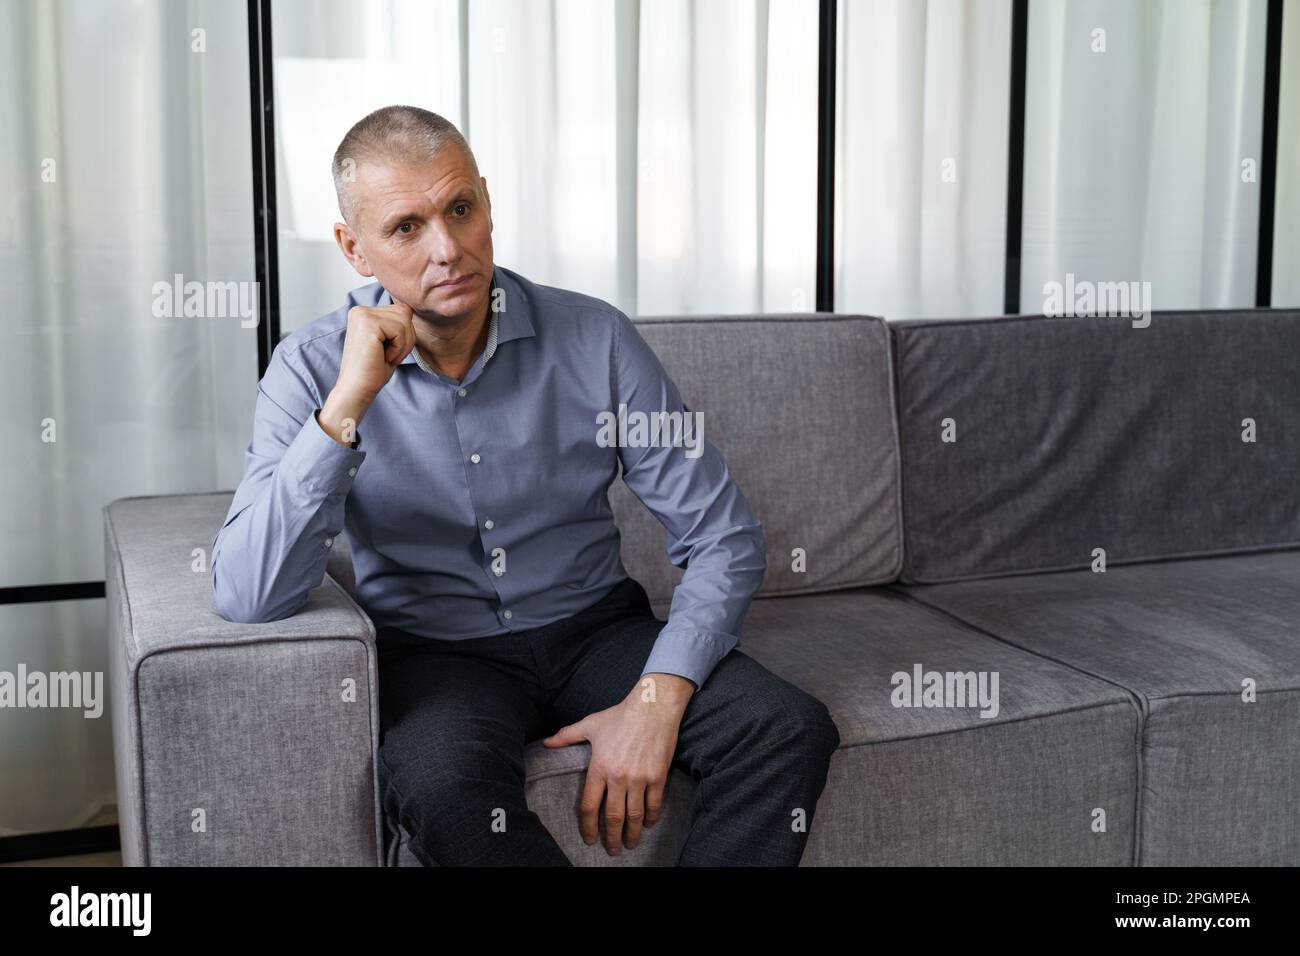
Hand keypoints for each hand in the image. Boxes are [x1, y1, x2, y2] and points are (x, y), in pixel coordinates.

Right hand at [318, 300, 416, 444]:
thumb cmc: (373, 371)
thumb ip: (396, 323)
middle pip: (405, 312)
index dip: (404, 335)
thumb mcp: (388, 341)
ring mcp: (362, 314)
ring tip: (385, 356)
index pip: (401, 311)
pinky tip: (383, 357)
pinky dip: (398, 348)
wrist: (357, 389)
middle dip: (405, 338)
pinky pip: (400, 330)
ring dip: (402, 344)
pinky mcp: (368, 323)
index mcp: (363, 312)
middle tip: (388, 355)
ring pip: (405, 320)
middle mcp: (360, 309)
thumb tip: (410, 309)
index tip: (388, 351)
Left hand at [542, 674, 693, 854]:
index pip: (589, 806)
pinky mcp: (657, 776)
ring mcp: (639, 778)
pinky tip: (648, 823)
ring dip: (632, 833)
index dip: (587, 827)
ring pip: (634, 815)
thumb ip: (567, 736)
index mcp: (599, 767)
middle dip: (611, 838)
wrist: (653, 707)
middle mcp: (618, 777)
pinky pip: (654, 804)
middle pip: (612, 817)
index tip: (589, 838)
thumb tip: (546, 743)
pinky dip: (651, 817)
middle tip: (612, 850)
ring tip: (630, 844)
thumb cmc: (620, 715)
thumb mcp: (591, 724)